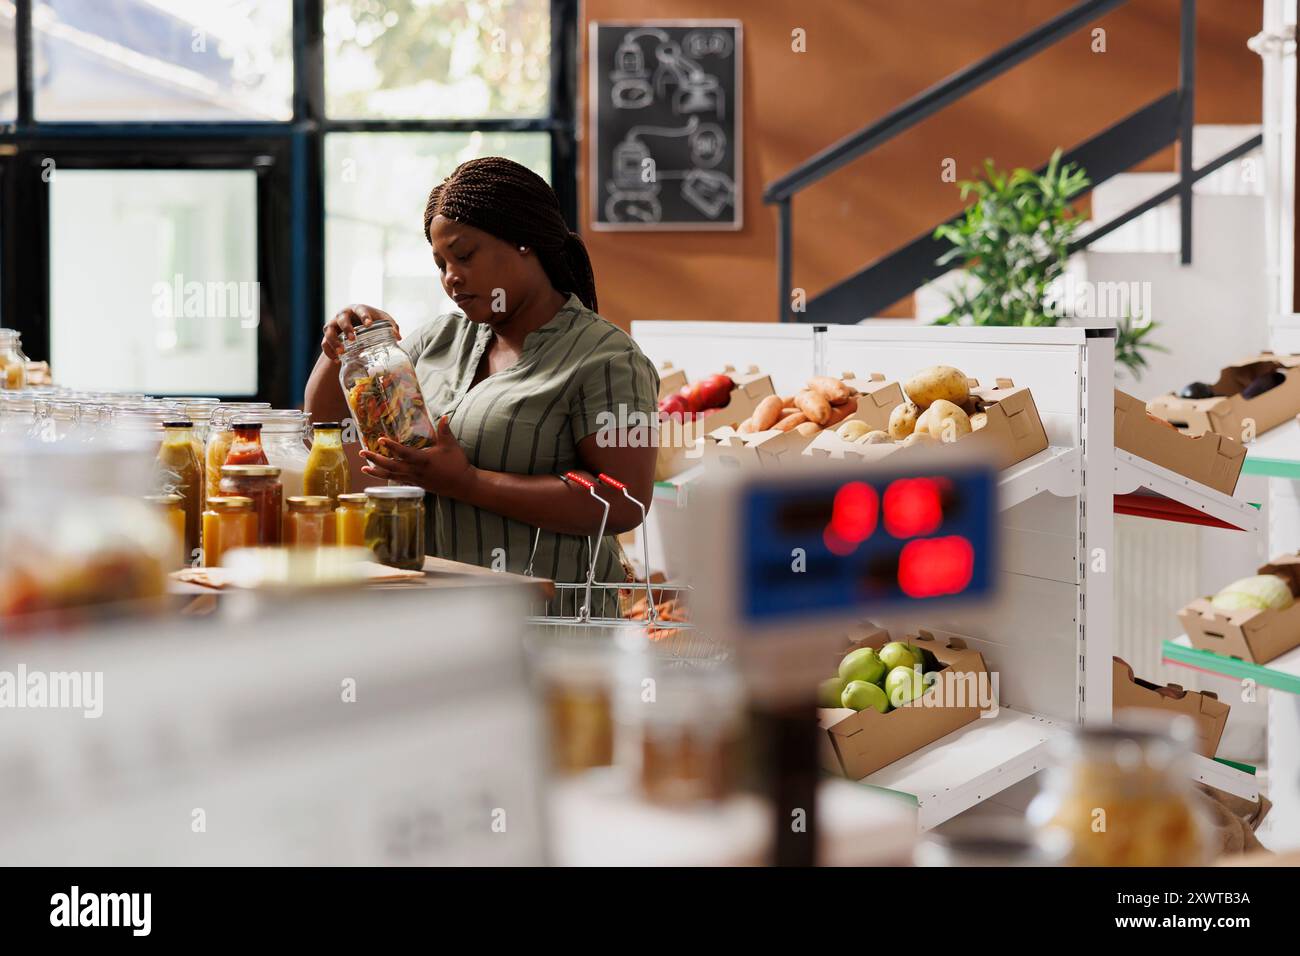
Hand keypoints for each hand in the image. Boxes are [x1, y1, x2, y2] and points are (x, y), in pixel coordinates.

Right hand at [322, 304, 399, 362]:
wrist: (357, 324)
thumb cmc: (372, 320)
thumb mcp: (383, 320)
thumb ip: (391, 326)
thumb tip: (397, 336)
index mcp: (357, 309)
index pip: (360, 310)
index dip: (364, 316)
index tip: (369, 324)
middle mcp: (343, 315)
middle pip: (341, 319)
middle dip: (346, 328)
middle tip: (353, 339)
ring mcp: (334, 324)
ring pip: (328, 330)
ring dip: (334, 341)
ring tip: (341, 352)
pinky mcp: (328, 335)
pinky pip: (324, 343)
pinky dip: (329, 352)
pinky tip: (337, 360)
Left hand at [360, 416, 476, 497]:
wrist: (463, 484)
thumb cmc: (457, 464)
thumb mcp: (451, 445)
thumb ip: (445, 430)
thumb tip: (444, 415)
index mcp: (423, 460)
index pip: (403, 453)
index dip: (391, 446)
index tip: (380, 440)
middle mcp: (415, 471)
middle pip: (390, 466)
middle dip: (375, 459)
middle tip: (362, 452)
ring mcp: (415, 479)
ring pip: (391, 475)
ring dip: (376, 472)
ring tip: (364, 468)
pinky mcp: (417, 484)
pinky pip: (398, 481)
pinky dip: (388, 477)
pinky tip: (380, 475)